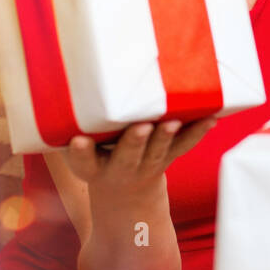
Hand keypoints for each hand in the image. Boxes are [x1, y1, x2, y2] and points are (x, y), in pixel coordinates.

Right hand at [64, 116, 216, 203]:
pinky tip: (211, 118)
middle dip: (134, 142)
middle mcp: (120, 169)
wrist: (125, 192)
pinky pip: (185, 145)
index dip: (81, 152)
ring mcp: (148, 164)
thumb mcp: (78, 148)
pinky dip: (198, 132)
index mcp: (92, 167)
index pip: (83, 160)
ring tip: (173, 121)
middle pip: (127, 157)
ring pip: (159, 152)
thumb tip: (57, 76)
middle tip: (140, 127)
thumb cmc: (95, 155)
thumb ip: (70, 121)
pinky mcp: (169, 157)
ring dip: (167, 136)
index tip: (78, 141)